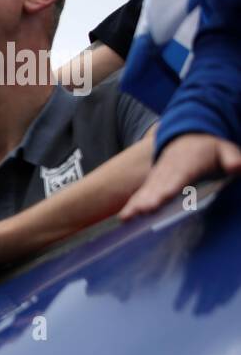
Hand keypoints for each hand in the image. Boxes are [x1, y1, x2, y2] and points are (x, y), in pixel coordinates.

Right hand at [119, 133, 240, 219]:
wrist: (188, 137)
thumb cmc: (209, 148)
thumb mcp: (225, 149)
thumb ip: (232, 158)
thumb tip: (237, 167)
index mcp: (188, 164)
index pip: (178, 177)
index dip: (169, 188)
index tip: (161, 199)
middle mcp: (169, 170)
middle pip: (158, 187)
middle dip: (149, 199)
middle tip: (141, 211)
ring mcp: (158, 176)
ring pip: (146, 191)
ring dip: (136, 204)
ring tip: (127, 217)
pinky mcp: (152, 182)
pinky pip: (141, 193)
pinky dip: (132, 204)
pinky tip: (124, 217)